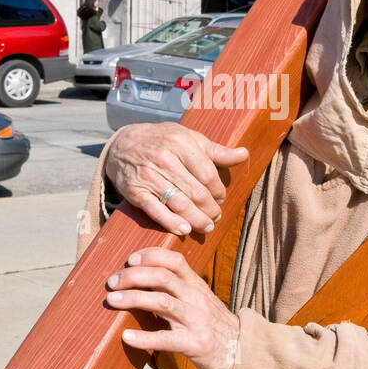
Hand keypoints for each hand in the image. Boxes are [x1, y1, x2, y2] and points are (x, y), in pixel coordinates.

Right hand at [104, 122, 248, 235]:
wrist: (123, 145)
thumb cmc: (162, 141)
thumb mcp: (189, 139)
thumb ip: (216, 151)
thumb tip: (244, 154)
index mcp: (181, 144)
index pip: (208, 175)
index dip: (218, 191)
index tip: (220, 199)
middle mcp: (164, 159)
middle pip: (196, 192)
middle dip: (210, 209)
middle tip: (215, 216)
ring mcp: (149, 176)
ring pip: (179, 204)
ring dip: (197, 220)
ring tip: (206, 227)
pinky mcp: (135, 192)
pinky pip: (156, 211)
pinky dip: (171, 223)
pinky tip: (184, 229)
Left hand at [105, 247, 240, 368]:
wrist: (243, 352)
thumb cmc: (214, 325)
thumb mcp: (200, 300)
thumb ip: (178, 288)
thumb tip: (144, 278)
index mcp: (196, 285)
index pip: (174, 260)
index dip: (150, 255)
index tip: (130, 259)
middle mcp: (196, 298)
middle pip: (162, 277)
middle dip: (133, 276)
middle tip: (112, 282)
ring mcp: (196, 320)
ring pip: (162, 302)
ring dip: (133, 298)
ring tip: (112, 300)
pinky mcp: (195, 344)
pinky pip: (166, 339)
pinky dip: (144, 338)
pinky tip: (127, 337)